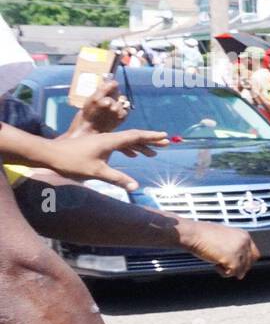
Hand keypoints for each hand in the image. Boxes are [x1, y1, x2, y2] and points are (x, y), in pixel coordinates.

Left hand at [46, 129, 168, 190]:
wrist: (49, 155)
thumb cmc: (72, 162)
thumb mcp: (97, 172)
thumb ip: (117, 179)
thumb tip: (136, 187)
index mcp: (110, 141)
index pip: (135, 136)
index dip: (151, 137)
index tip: (165, 136)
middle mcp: (107, 138)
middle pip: (133, 137)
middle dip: (149, 141)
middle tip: (165, 143)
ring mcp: (101, 141)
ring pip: (125, 141)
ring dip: (139, 146)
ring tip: (152, 153)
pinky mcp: (95, 146)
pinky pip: (117, 145)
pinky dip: (128, 149)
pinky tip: (132, 155)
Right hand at [79, 77, 131, 133]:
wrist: (90, 131)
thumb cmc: (88, 115)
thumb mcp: (89, 100)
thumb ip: (101, 91)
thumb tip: (113, 83)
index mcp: (97, 98)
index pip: (113, 84)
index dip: (112, 84)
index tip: (111, 85)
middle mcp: (108, 103)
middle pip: (118, 92)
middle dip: (114, 94)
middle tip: (107, 101)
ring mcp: (116, 110)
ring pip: (122, 99)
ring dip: (118, 102)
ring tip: (110, 109)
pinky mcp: (122, 117)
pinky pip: (126, 108)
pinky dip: (122, 109)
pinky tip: (114, 114)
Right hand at [179, 220, 258, 277]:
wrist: (194, 233)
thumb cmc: (203, 234)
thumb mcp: (225, 236)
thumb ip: (234, 245)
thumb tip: (237, 261)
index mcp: (244, 235)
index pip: (254, 253)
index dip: (246, 261)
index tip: (237, 265)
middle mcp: (245, 242)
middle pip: (249, 263)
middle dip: (240, 268)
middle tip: (227, 267)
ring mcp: (240, 251)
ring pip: (241, 270)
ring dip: (229, 269)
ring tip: (217, 261)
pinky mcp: (233, 260)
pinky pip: (231, 273)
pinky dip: (222, 272)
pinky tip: (215, 264)